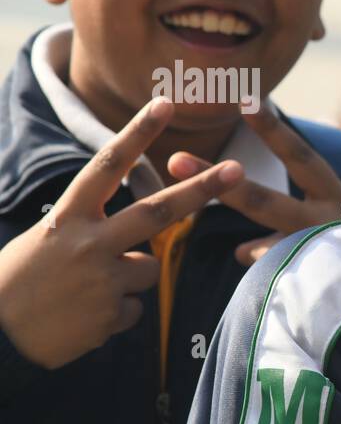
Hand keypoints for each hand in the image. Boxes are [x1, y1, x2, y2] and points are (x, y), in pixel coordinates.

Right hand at [0, 97, 243, 368]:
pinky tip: (83, 318)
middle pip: (158, 211)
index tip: (164, 105)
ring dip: (129, 277)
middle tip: (237, 169)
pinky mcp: (113, 314)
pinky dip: (116, 312)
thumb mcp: (44, 240)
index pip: (107, 167)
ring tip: (86, 291)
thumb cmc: (17, 283)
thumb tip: (132, 236)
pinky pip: (135, 307)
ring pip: (149, 267)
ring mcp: (104, 279)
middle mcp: (90, 243)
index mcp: (67, 217)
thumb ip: (89, 228)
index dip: (137, 134)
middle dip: (201, 190)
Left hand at [169, 104, 340, 264]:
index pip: (300, 156)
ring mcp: (328, 249)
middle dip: (220, 182)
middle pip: (268, 201)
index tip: (244, 100)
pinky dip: (266, 265)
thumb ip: (295, 219)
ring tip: (192, 217)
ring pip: (274, 239)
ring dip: (240, 233)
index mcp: (335, 194)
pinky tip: (242, 256)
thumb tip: (239, 248)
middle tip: (173, 159)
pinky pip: (286, 274)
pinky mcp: (329, 278)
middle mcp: (331, 219)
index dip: (272, 129)